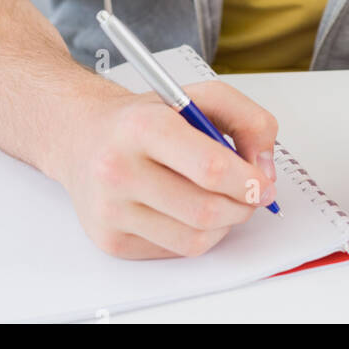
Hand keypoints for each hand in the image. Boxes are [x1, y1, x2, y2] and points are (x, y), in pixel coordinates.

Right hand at [56, 79, 278, 258]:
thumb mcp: (196, 97)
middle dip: (242, 206)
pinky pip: (176, 251)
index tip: (264, 183)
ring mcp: (112, 210)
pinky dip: (198, 235)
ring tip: (223, 200)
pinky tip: (191, 211)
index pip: (209, 167)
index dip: (248, 181)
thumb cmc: (143, 119)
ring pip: (194, 239)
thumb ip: (245, 119)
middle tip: (252, 195)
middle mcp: (119, 169)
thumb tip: (265, 167)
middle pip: (205, 210)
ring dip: (224, 224)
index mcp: (142, 126)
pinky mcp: (111, 240)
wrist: (83, 137)